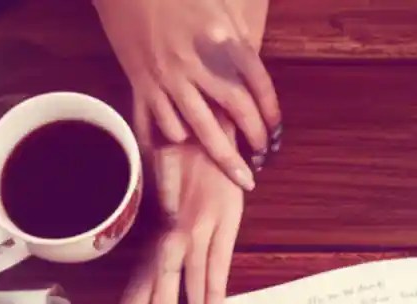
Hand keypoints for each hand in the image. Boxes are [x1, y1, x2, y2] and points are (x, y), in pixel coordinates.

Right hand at [93, 0, 280, 191]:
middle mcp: (197, 62)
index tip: (276, 129)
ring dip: (222, 154)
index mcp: (222, 40)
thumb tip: (257, 69)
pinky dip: (173, 140)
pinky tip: (186, 151)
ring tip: (238, 174)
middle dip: (254, 138)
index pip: (258, 82)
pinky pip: (157, 122)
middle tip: (263, 160)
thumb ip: (240, 39)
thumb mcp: (222, 7)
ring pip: (199, 126)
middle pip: (235, 108)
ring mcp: (167, 76)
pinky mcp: (140, 83)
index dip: (271, 109)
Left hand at [120, 141, 243, 303]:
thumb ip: (169, 246)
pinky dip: (211, 299)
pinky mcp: (219, 220)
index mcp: (154, 245)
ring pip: (181, 290)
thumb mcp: (171, 213)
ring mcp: (192, 231)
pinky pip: (214, 267)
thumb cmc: (186, 169)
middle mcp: (166, 242)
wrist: (201, 124)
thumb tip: (171, 284)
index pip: (136, 301)